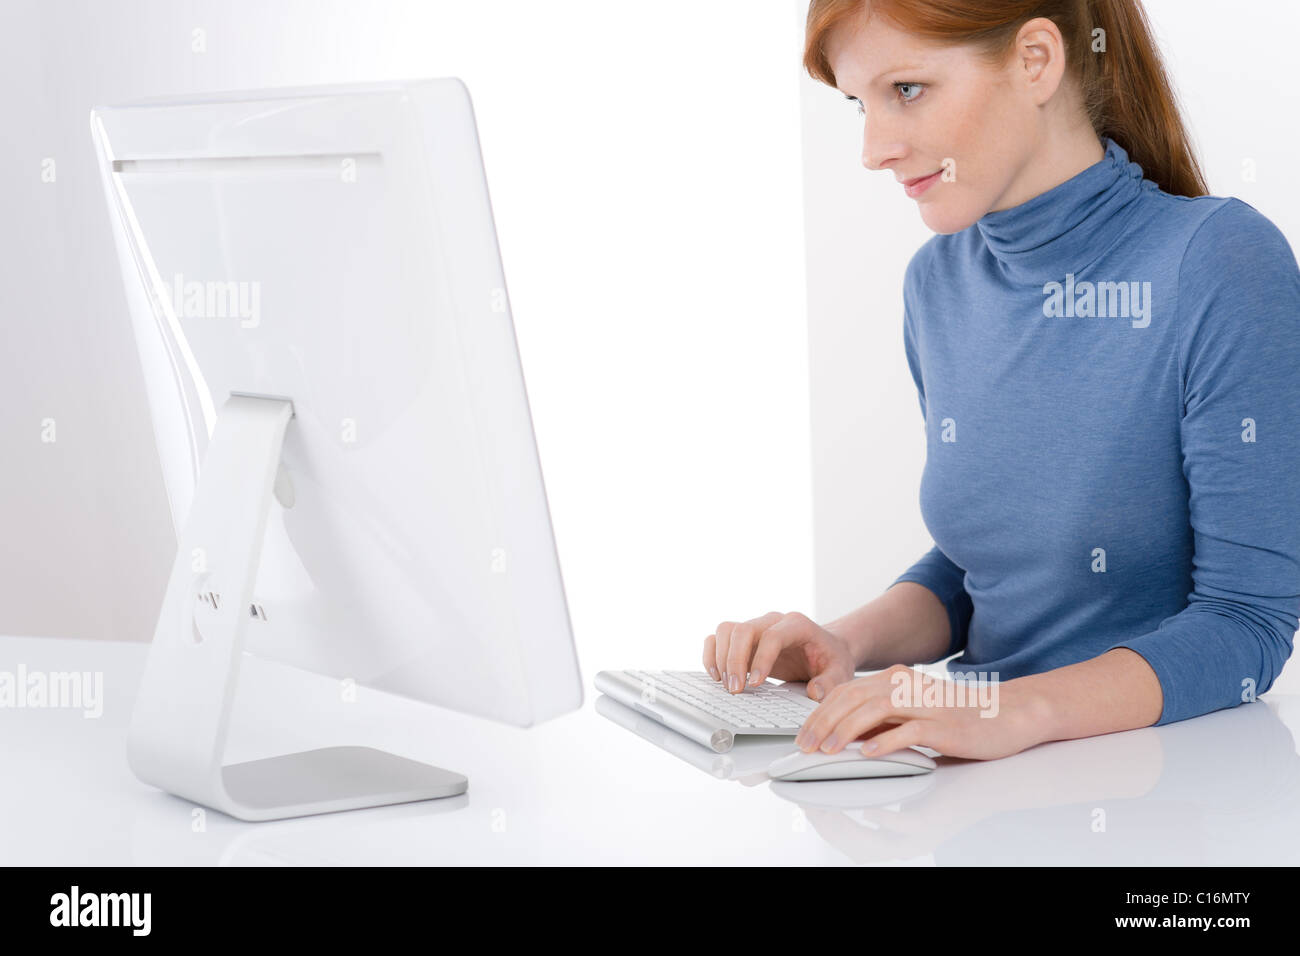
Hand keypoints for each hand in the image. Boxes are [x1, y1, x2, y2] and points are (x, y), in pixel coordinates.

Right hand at [703, 611, 855, 700]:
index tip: (755, 684)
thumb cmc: (831, 658)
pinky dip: (712, 655)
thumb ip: (831, 682)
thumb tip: (815, 692)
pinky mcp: (744, 638)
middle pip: (743, 630)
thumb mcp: (840, 671)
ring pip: (726, 630)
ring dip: (720, 658)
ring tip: (726, 685)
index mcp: (797, 624)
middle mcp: (773, 621)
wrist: (826, 648)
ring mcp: (756, 627)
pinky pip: (719, 638)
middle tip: (735, 690)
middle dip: (734, 660)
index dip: (761, 659)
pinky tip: (717, 676)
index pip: (772, 635)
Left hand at [793, 664, 1048, 760]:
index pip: (846, 691)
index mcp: (895, 679)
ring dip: (846, 731)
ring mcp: (925, 703)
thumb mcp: (911, 711)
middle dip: (823, 723)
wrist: (1008, 713)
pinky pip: (909, 730)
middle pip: (852, 698)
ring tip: (828, 751)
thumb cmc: (957, 716)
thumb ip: (880, 717)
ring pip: (874, 710)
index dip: (819, 712)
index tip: (804, 734)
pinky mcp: (944, 724)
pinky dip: (885, 741)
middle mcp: (906, 685)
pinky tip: (869, 753)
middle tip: (806, 746)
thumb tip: (843, 734)